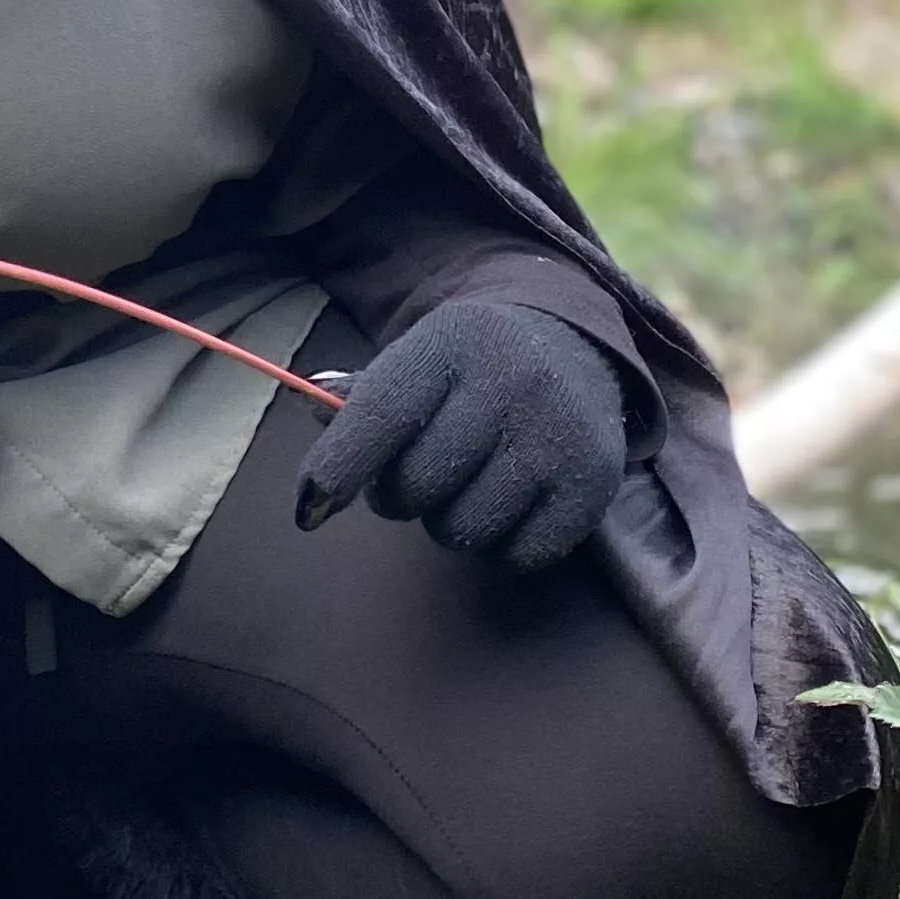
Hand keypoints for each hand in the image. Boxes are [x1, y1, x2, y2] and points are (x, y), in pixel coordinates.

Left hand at [294, 297, 627, 570]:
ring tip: (459, 490)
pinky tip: (502, 508)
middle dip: (397, 497)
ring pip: (465, 528)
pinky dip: (498, 547)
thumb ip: (361, 394)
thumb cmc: (470, 366)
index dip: (338, 467)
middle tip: (408, 482)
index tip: (307, 509)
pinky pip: (518, 556)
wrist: (573, 346)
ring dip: (446, 525)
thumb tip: (314, 409)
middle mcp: (511, 382)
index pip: (382, 413)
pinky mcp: (592, 486)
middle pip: (418, 483)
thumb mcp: (416, 358)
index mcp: (453, 342)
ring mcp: (557, 435)